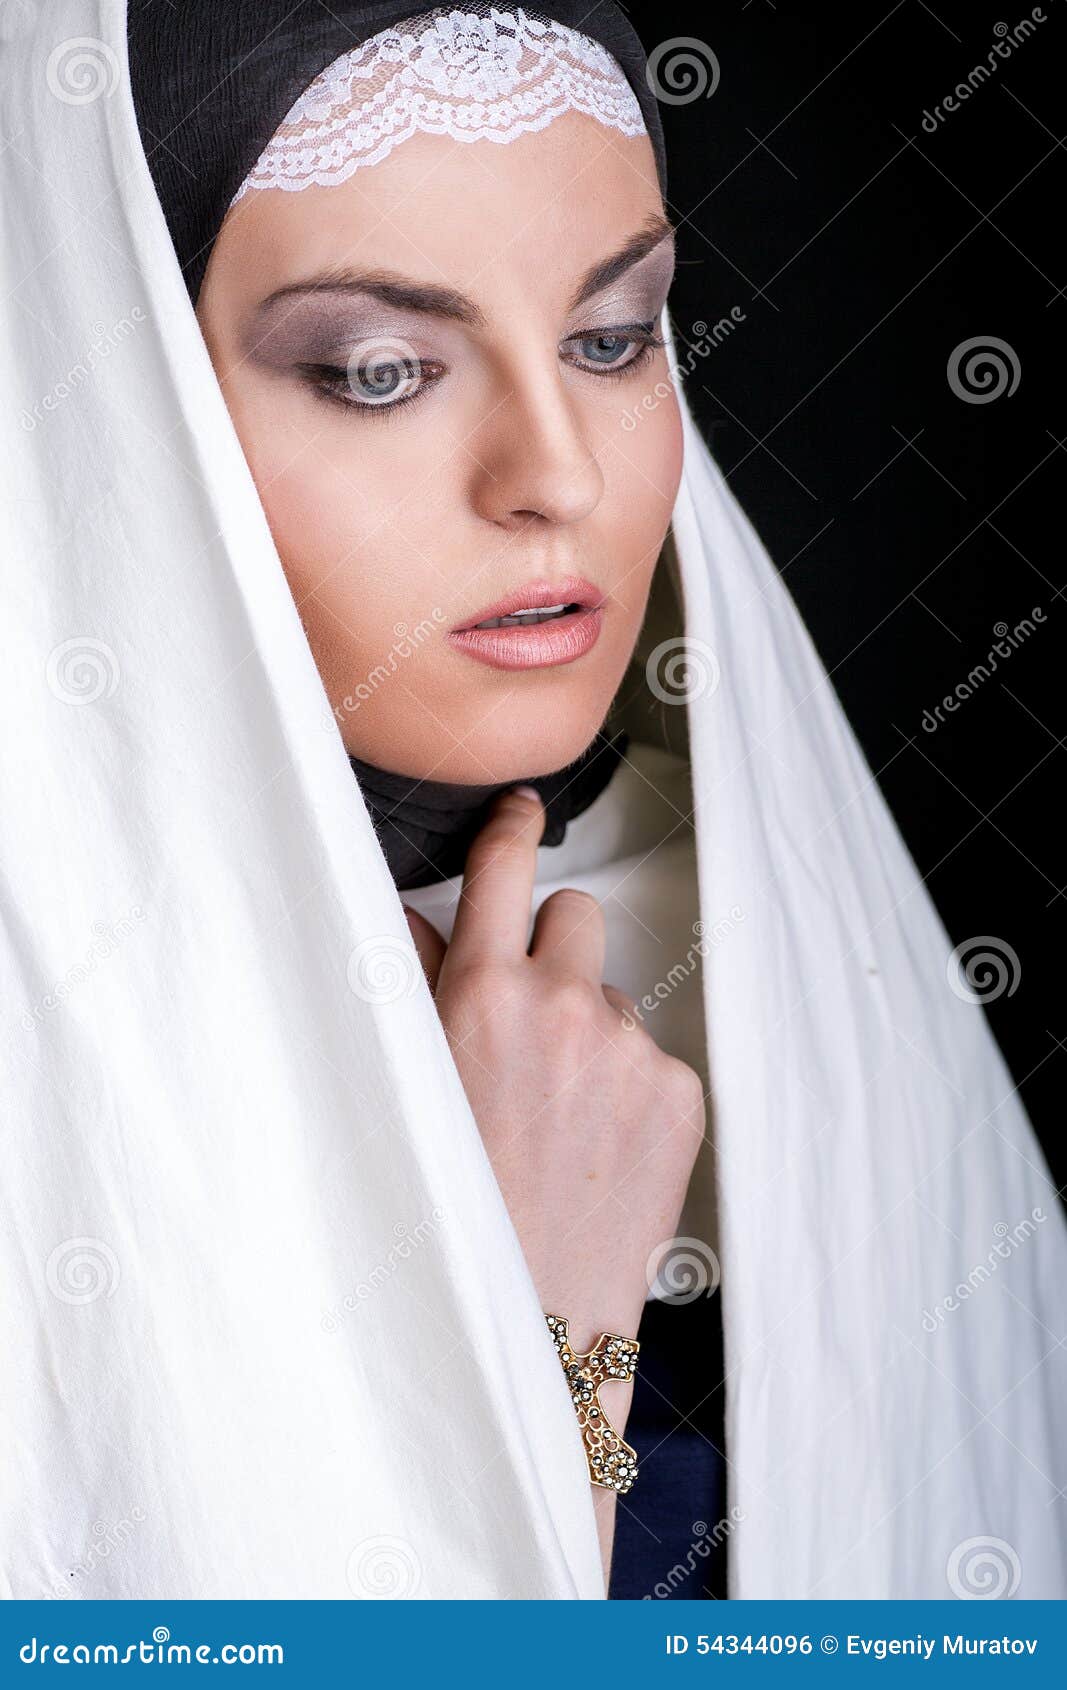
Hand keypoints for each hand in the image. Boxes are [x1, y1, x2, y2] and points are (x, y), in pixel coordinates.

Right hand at [403, 783, 704, 1360]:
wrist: (532, 1318)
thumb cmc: (453, 1211)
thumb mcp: (407, 1088)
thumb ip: (415, 990)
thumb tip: (424, 923)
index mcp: (482, 996)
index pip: (502, 869)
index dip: (511, 828)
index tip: (523, 812)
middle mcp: (564, 1006)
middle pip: (573, 912)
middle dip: (549, 946)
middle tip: (525, 1016)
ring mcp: (630, 1048)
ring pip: (611, 993)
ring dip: (587, 1024)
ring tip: (555, 1113)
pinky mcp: (681, 1092)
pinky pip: (649, 1052)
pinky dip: (626, 1081)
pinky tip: (594, 1143)